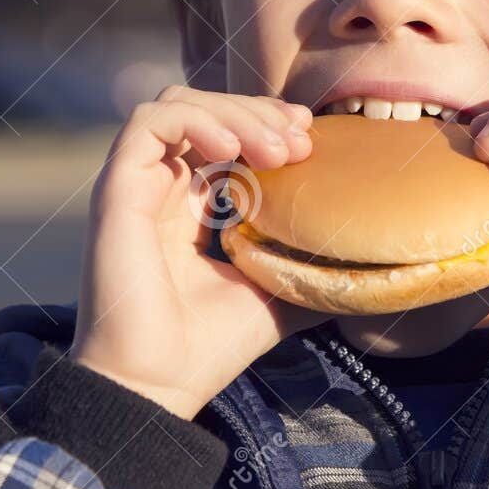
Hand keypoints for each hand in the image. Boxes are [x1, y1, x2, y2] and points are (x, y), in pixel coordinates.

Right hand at [68, 85, 324, 418]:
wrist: (160, 384)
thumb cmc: (210, 346)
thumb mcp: (279, 294)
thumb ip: (311, 270)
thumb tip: (372, 269)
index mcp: (190, 206)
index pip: (226, 134)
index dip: (267, 122)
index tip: (309, 136)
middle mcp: (161, 188)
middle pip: (207, 110)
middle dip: (260, 114)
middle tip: (300, 141)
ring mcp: (136, 185)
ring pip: (179, 104)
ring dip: (234, 113)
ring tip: (274, 148)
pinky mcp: (116, 187)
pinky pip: (150, 121)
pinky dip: (197, 119)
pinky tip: (233, 148)